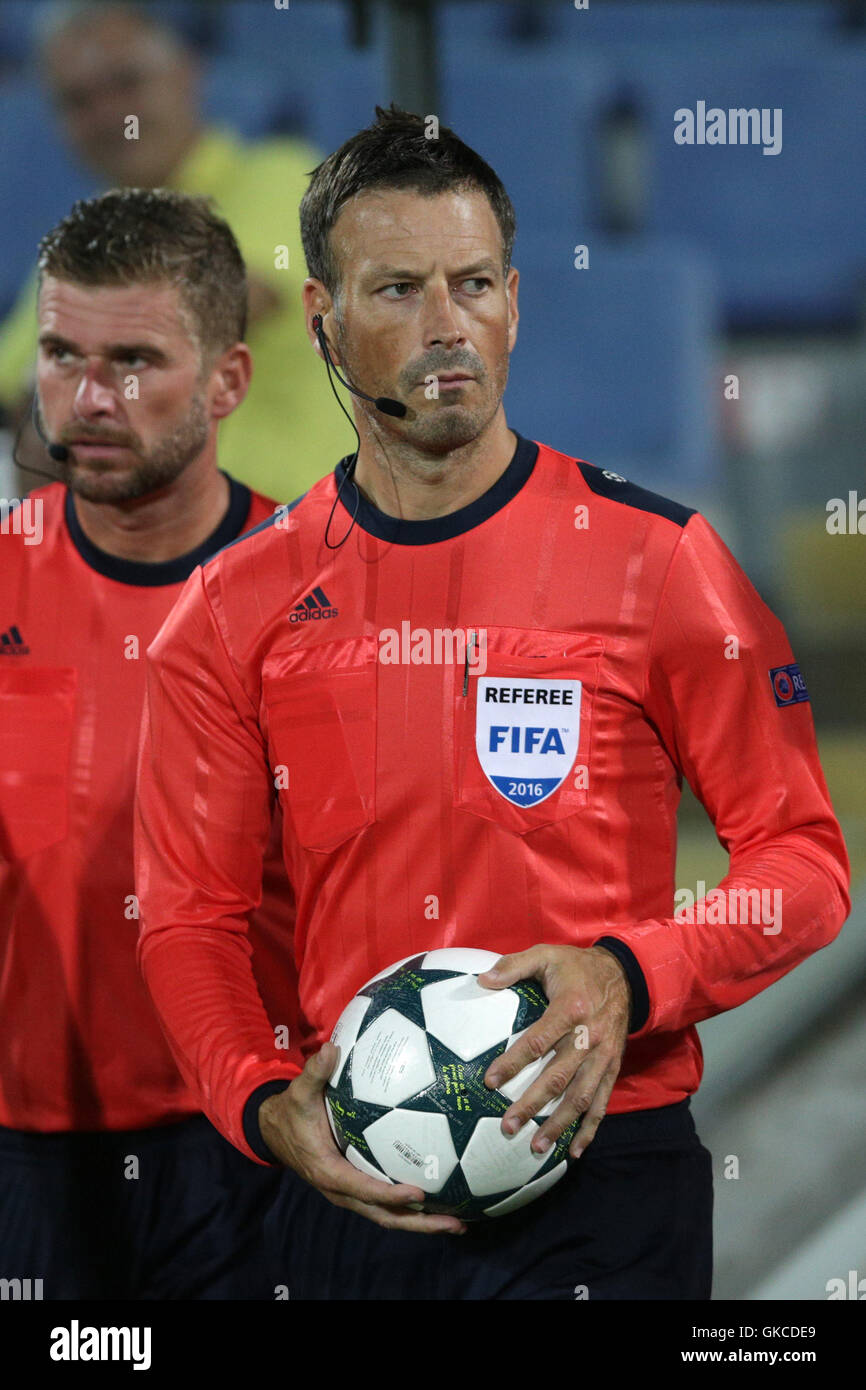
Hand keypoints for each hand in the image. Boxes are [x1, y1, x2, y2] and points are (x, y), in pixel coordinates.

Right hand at [258, 1043, 465, 1233]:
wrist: (275, 1131)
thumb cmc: (293, 1111)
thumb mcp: (299, 1092)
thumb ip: (315, 1072)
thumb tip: (331, 1049)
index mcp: (328, 1172)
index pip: (364, 1189)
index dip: (390, 1195)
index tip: (420, 1194)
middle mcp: (341, 1191)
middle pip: (384, 1216)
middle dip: (419, 1223)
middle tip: (455, 1225)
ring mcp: (350, 1194)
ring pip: (387, 1217)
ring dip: (421, 1223)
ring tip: (457, 1223)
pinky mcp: (356, 1189)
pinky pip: (385, 1207)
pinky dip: (410, 1211)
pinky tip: (438, 1204)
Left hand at [479, 944, 631, 1159]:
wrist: (625, 975)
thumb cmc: (577, 967)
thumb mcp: (546, 955)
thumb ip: (513, 966)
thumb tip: (482, 980)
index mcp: (570, 1009)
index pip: (537, 1042)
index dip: (513, 1063)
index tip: (490, 1081)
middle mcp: (589, 1037)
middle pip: (557, 1078)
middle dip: (532, 1105)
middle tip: (507, 1127)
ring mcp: (603, 1056)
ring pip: (580, 1097)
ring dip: (558, 1124)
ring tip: (535, 1146)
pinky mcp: (613, 1068)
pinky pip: (601, 1103)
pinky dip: (590, 1129)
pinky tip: (574, 1151)